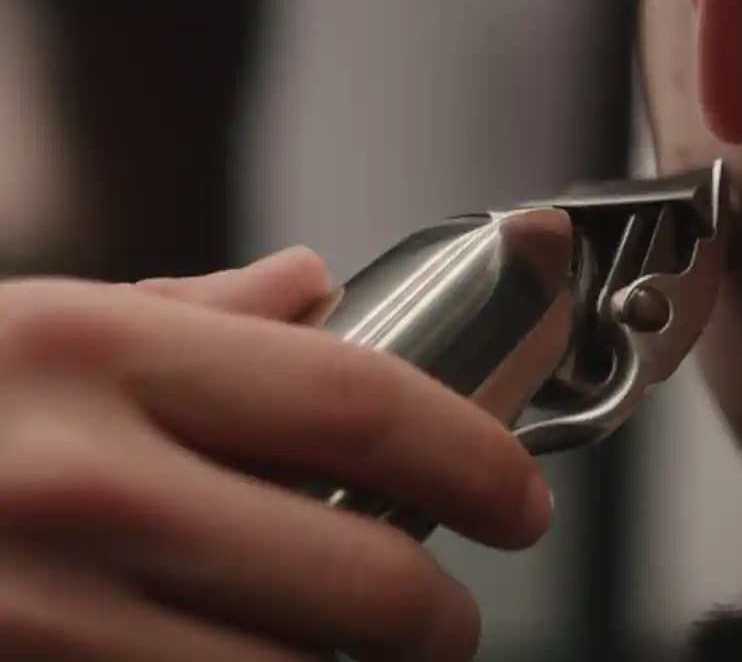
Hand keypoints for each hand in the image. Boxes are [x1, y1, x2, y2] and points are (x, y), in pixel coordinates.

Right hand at [0, 247, 551, 660]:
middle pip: (360, 578)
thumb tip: (314, 289)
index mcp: (98, 356)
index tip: (521, 505)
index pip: (360, 405)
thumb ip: (190, 314)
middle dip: (441, 620)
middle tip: (450, 620)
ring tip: (350, 661)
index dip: (475, 460)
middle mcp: (81, 486)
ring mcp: (43, 618)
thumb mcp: (31, 323)